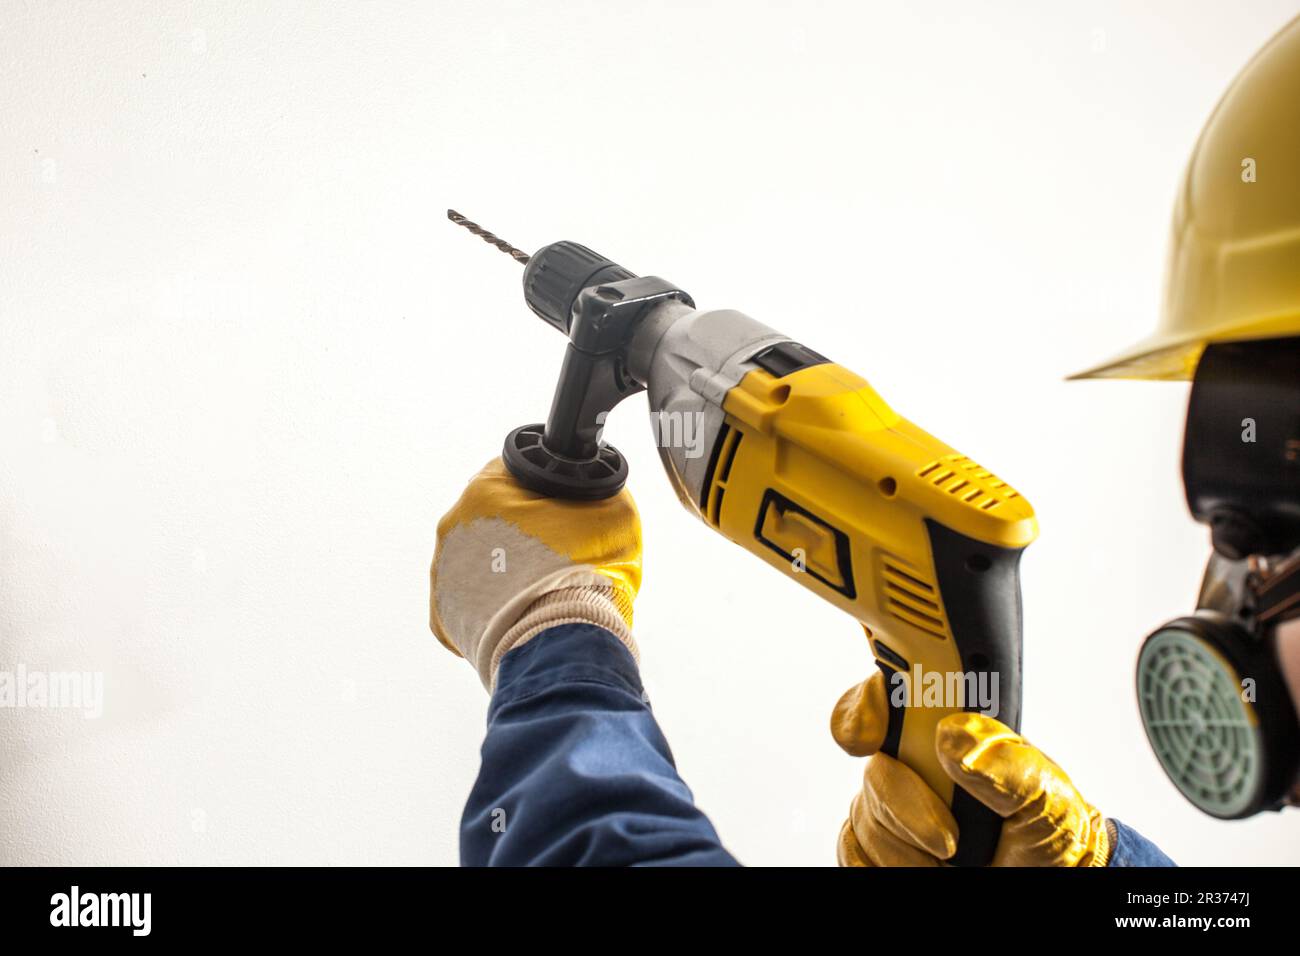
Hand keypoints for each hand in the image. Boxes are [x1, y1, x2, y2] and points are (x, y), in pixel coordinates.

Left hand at [429, 458, 640, 688]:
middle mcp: (454, 525)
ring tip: (538, 591)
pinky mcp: (443, 615)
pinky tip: (520, 614)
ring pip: (479, 562)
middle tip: (555, 557)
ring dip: (504, 572)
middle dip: (521, 535)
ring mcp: (443, 571)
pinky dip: (492, 608)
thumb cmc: (583, 575)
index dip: (545, 493)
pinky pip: (469, 603)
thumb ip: (596, 492)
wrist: (558, 643)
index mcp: (485, 489)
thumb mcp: (612, 514)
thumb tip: (595, 492)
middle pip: (494, 520)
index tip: (562, 513)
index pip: (515, 475)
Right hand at [830, 671, 1110, 865]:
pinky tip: (924, 864)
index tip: (871, 733)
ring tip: (953, 857)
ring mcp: (892, 800)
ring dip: (907, 844)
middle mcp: (915, 757)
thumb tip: (955, 737)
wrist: (1044, 880)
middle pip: (873, 758)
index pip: (895, 688)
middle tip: (947, 837)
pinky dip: (886, 863)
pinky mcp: (877, 840)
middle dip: (902, 800)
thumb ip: (1009, 765)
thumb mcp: (1049, 798)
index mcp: (951, 726)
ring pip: (864, 811)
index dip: (871, 700)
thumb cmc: (1050, 834)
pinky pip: (854, 847)